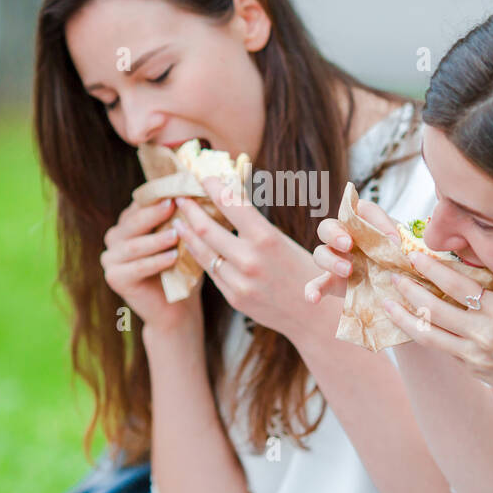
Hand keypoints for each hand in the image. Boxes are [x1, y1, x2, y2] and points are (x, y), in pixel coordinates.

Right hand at [100, 196, 201, 331]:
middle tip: (173, 205)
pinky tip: (172, 257)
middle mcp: (115, 237)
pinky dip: (155, 261)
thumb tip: (196, 193)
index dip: (157, 196)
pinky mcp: (114, 278)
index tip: (177, 189)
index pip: (139, 203)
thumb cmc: (182, 267)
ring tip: (177, 234)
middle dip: (154, 213)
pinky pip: (136, 267)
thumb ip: (181, 218)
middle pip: (133, 221)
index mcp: (129, 222)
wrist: (177, 306)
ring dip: (156, 239)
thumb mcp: (183, 238)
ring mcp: (111, 258)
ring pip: (133, 244)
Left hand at [171, 175, 319, 337]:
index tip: (203, 177)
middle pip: (206, 229)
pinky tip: (192, 245)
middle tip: (180, 198)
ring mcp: (239, 282)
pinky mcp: (234, 298)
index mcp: (266, 238)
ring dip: (187, 233)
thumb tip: (229, 197)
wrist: (314, 315)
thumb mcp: (283, 240)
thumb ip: (254, 224)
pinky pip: (210, 272)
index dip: (214, 187)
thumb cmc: (303, 270)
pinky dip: (198, 254)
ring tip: (179, 221)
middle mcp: (250, 260)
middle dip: (190, 210)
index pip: (231, 204)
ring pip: (203, 252)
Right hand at [304, 197, 397, 303]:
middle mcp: (344, 237)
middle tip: (349, 244)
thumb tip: (395, 244)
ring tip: (347, 271)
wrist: (399, 286)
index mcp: (364, 222)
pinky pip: (315, 284)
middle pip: (328, 227)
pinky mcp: (331, 282)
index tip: (392, 239)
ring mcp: (335, 260)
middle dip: (335, 234)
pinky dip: (311, 290)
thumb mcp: (406, 247)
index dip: (375, 220)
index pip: (361, 210)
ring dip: (330, 260)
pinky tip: (313, 299)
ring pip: (320, 253)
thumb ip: (403, 241)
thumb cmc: (401, 258)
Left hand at [382, 250, 492, 405]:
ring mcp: (475, 353)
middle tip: (393, 276)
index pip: (458, 284)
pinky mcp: (470, 367)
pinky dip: (421, 332)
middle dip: (410, 290)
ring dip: (403, 316)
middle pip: (436, 307)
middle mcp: (485, 331)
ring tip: (387, 302)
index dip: (432, 270)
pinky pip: (440, 346)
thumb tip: (463, 280)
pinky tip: (408, 322)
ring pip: (428, 332)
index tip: (414, 257)